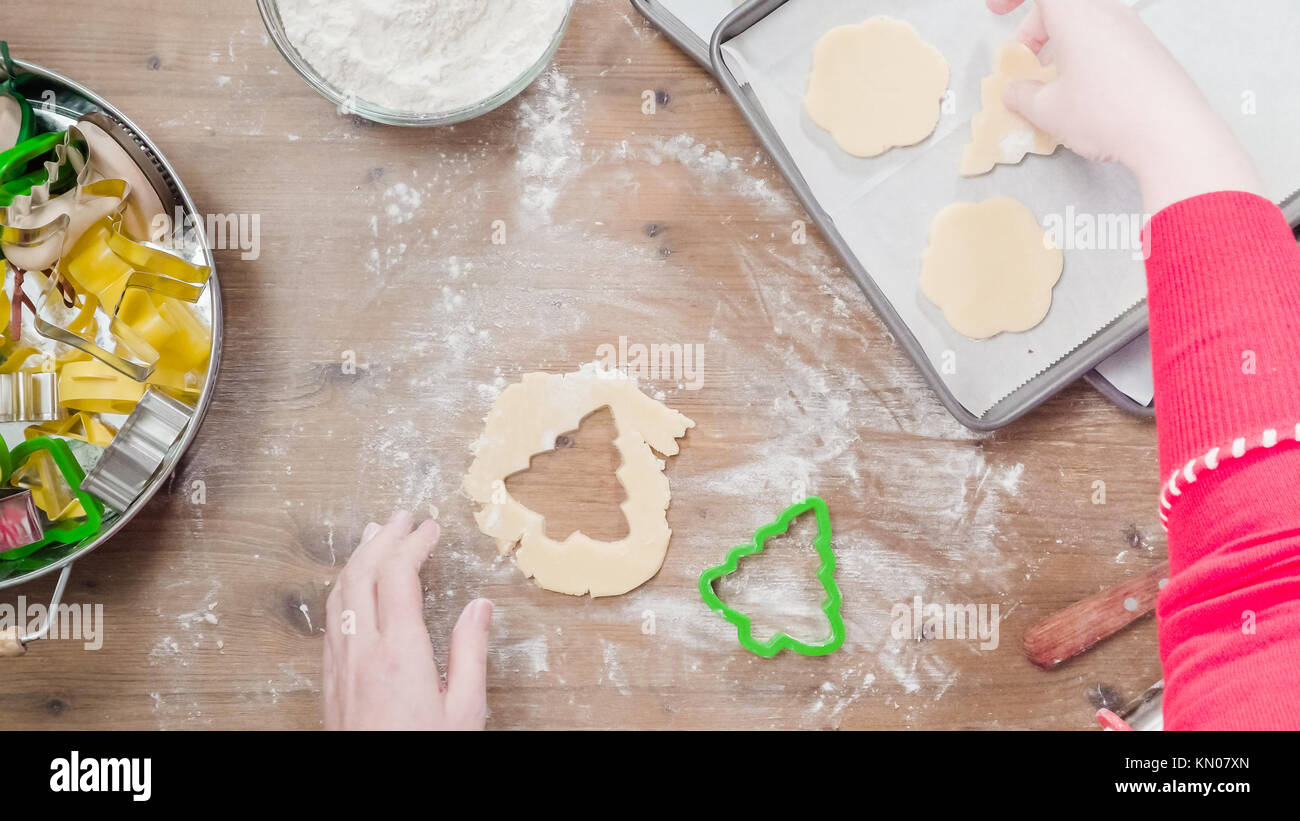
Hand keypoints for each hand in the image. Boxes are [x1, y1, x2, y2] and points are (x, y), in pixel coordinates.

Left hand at [323, 510, 492, 729]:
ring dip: (359, 557)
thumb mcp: (463, 709)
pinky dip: (344, 586)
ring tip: (376, 536)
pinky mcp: (330, 677)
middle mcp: (363, 649)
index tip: (431, 528)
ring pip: (340, 592)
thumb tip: (480, 608)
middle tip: (404, 518)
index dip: (414, 544)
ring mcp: (340, 662)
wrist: (376, 792)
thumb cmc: (423, 751)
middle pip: (363, 573)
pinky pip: (331, 617)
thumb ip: (470, 653)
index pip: (399, 576)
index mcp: (400, 651)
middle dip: (384, 538)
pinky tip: (355, 586)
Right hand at [988, 0, 1264, 212]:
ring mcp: (1134, 29)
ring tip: (1056, 81)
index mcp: (1077, 15)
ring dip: (1064, 44)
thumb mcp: (1048, 111)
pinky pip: (1109, 39)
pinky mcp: (1150, 50)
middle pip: (1065, 6)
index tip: (996, 12)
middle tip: (1025, 60)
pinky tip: (1087, 92)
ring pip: (1088, 22)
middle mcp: (1108, 13)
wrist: (1171, 133)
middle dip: (1037, 28)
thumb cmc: (1106, 114)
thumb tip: (1014, 91)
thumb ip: (1022, 96)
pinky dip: (1088, 54)